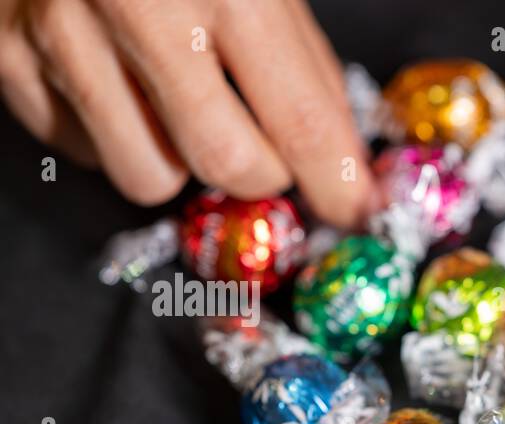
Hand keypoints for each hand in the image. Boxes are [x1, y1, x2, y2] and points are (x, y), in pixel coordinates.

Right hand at [0, 0, 373, 226]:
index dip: (336, 181)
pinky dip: (113, 135)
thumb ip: (300, 59)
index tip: (355, 209)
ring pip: (148, 174)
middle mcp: (139, 8)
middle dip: (260, 174)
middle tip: (265, 150)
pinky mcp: (6, 55)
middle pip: (226, 164)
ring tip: (179, 105)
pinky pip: (80, 149)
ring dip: (180, 160)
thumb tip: (338, 156)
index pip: (298, 120)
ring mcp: (62, 33)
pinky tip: (118, 83)